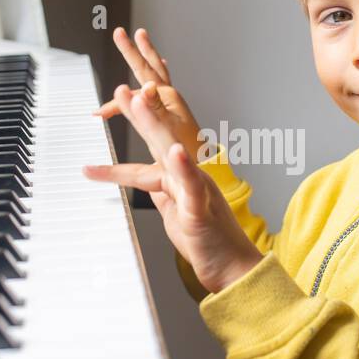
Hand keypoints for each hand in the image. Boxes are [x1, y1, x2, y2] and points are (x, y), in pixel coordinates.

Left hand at [83, 81, 261, 295]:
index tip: (121, 99)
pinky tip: (176, 152)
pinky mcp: (201, 209)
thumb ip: (163, 195)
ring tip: (139, 101)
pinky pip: (192, 186)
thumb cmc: (208, 244)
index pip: (153, 148)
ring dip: (155, 126)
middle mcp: (190, 177)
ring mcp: (197, 190)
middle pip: (160, 139)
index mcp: (181, 178)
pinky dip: (184, 168)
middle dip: (140, 112)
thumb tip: (146, 183)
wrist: (236, 270)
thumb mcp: (175, 215)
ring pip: (172, 154)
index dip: (138, 123)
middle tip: (123, 88)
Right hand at [92, 27, 202, 161]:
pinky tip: (152, 76)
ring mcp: (171, 101)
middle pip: (147, 66)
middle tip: (120, 32)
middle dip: (133, 49)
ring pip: (154, 72)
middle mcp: (169, 95)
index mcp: (167, 97)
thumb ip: (154, 108)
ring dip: (146, 55)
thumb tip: (144, 88)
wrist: (203, 161)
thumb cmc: (186, 149)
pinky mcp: (171, 109)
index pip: (136, 88)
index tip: (99, 113)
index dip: (116, 100)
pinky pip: (160, 85)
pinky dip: (154, 75)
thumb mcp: (166, 128)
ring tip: (141, 38)